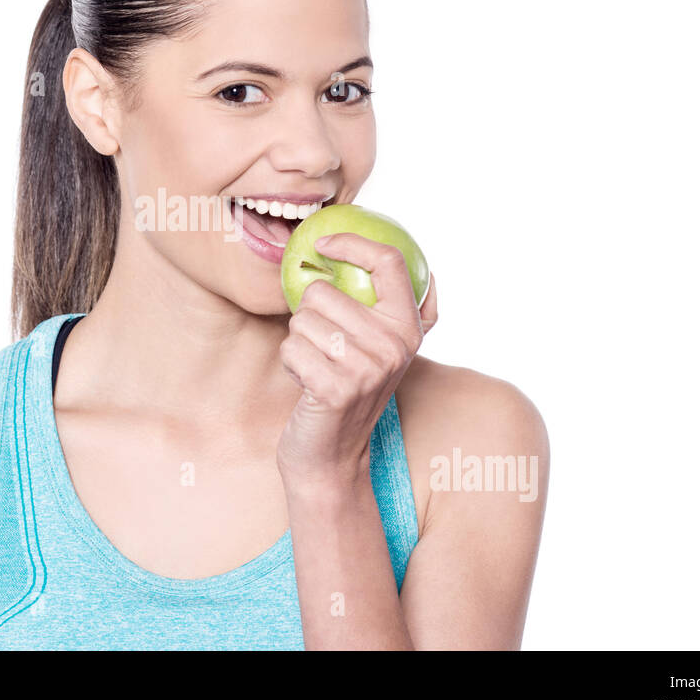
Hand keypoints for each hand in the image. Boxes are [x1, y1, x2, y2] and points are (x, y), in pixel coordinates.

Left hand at [276, 234, 436, 488]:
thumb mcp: (380, 350)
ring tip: (318, 369)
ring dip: (298, 344)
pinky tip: (308, 385)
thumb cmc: (347, 390)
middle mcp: (395, 346)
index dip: (352, 242)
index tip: (322, 245)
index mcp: (409, 327)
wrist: (333, 456)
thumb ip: (390, 310)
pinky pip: (290, 348)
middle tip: (325, 351)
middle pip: (323, 292)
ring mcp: (368, 368)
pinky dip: (290, 364)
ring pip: (301, 320)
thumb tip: (396, 259)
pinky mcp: (336, 389)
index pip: (389, 261)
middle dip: (309, 318)